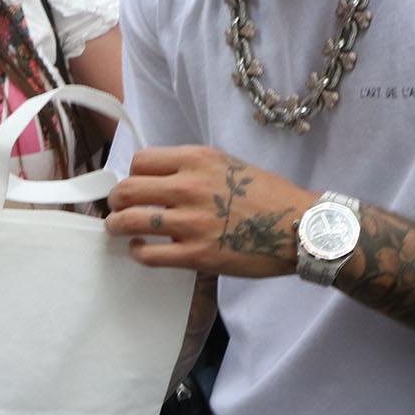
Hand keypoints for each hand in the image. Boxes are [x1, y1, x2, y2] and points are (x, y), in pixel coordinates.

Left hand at [105, 146, 313, 276]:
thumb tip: (157, 180)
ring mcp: (192, 222)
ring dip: (117, 226)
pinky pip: (149, 254)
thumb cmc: (267, 196)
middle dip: (114, 201)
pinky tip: (142, 249)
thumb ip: (192, 169)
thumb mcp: (227, 165)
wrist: (299, 227)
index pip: (140, 161)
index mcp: (198, 160)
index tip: (135, 186)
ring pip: (129, 221)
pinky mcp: (197, 254)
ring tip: (120, 229)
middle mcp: (190, 186)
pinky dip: (138, 252)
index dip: (131, 175)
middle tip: (117, 209)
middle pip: (126, 190)